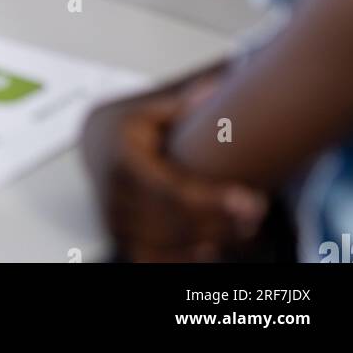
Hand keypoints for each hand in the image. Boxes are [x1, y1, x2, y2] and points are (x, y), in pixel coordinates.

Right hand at [82, 87, 267, 261]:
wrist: (95, 147)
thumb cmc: (129, 127)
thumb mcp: (148, 108)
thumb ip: (181, 105)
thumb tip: (216, 91)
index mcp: (123, 161)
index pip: (174, 191)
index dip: (214, 201)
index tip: (250, 200)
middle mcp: (116, 198)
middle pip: (176, 223)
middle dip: (221, 223)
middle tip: (257, 213)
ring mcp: (117, 225)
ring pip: (170, 245)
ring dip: (212, 240)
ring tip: (245, 228)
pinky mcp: (123, 242)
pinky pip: (157, 260)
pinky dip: (187, 257)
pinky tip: (214, 246)